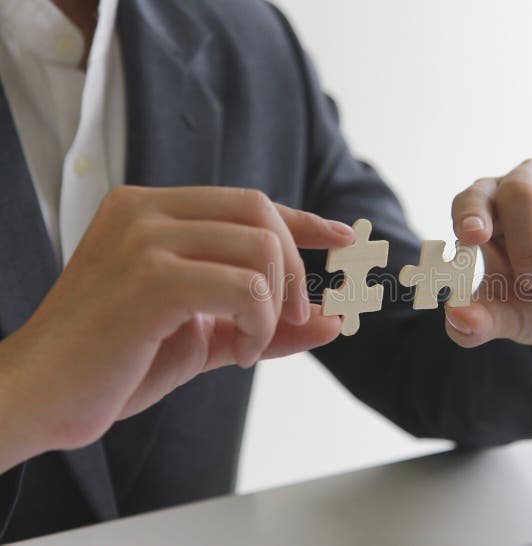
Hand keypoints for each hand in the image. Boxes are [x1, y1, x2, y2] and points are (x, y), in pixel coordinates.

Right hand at [0, 186, 351, 469]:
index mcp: (150, 212)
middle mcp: (145, 212)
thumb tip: (331, 319)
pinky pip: (244, 287)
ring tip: (249, 347)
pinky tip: (236, 355)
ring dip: (274, 306)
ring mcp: (144, 239)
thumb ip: (264, 322)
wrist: (41, 397)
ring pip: (259, 249)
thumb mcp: (204, 336)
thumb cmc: (115, 364)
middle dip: (295, 268)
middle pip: (261, 213)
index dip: (302, 220)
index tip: (341, 238)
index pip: (247, 202)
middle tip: (293, 316)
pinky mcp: (149, 277)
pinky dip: (258, 325)